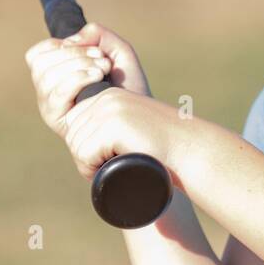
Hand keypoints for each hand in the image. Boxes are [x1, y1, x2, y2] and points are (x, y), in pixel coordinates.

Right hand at [24, 21, 149, 138]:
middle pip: (41, 63)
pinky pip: (56, 93)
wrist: (140, 116)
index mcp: (55, 74)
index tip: (95, 50)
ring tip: (103, 70)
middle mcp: (48, 91)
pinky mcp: (57, 119)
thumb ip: (97, 34)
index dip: (64, 45)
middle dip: (75, 55)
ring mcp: (50, 106)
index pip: (38, 53)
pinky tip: (98, 78)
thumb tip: (70, 41)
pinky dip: (77, 78)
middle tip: (104, 60)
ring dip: (78, 65)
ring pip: (47, 76)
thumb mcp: (117, 51)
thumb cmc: (128, 86)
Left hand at [60, 85, 182, 180]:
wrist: (190, 150)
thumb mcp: (133, 126)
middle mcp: (108, 97)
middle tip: (110, 167)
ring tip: (115, 168)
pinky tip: (115, 168)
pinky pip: (85, 154)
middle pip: (73, 135)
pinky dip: (93, 169)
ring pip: (77, 146)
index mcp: (109, 95)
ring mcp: (111, 109)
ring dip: (90, 165)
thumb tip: (78, 138)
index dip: (86, 147)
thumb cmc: (163, 147)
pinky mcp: (114, 125)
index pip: (75, 123)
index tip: (108, 158)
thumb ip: (110, 124)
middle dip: (86, 157)